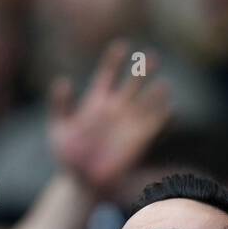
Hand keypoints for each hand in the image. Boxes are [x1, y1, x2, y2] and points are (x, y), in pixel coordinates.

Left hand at [49, 40, 170, 195]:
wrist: (80, 181)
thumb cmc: (67, 155)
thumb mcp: (57, 128)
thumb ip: (59, 105)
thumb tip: (64, 81)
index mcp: (97, 102)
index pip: (108, 73)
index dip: (115, 60)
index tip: (123, 46)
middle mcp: (117, 109)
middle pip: (133, 83)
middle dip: (143, 69)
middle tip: (153, 57)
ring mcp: (129, 124)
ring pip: (148, 102)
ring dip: (157, 93)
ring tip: (164, 85)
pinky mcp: (138, 141)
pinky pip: (155, 126)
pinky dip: (163, 117)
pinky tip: (171, 108)